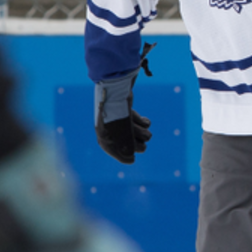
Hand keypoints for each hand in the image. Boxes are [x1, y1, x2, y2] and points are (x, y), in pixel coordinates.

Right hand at [94, 44, 155, 163]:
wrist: (114, 89)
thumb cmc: (115, 114)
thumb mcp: (121, 135)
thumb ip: (125, 149)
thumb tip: (131, 162)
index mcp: (105, 139)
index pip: (120, 154)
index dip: (129, 152)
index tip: (133, 151)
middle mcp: (111, 132)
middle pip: (131, 144)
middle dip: (138, 141)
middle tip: (143, 137)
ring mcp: (119, 121)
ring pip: (136, 133)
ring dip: (143, 131)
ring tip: (145, 127)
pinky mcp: (125, 111)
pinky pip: (138, 122)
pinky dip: (143, 122)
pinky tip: (146, 121)